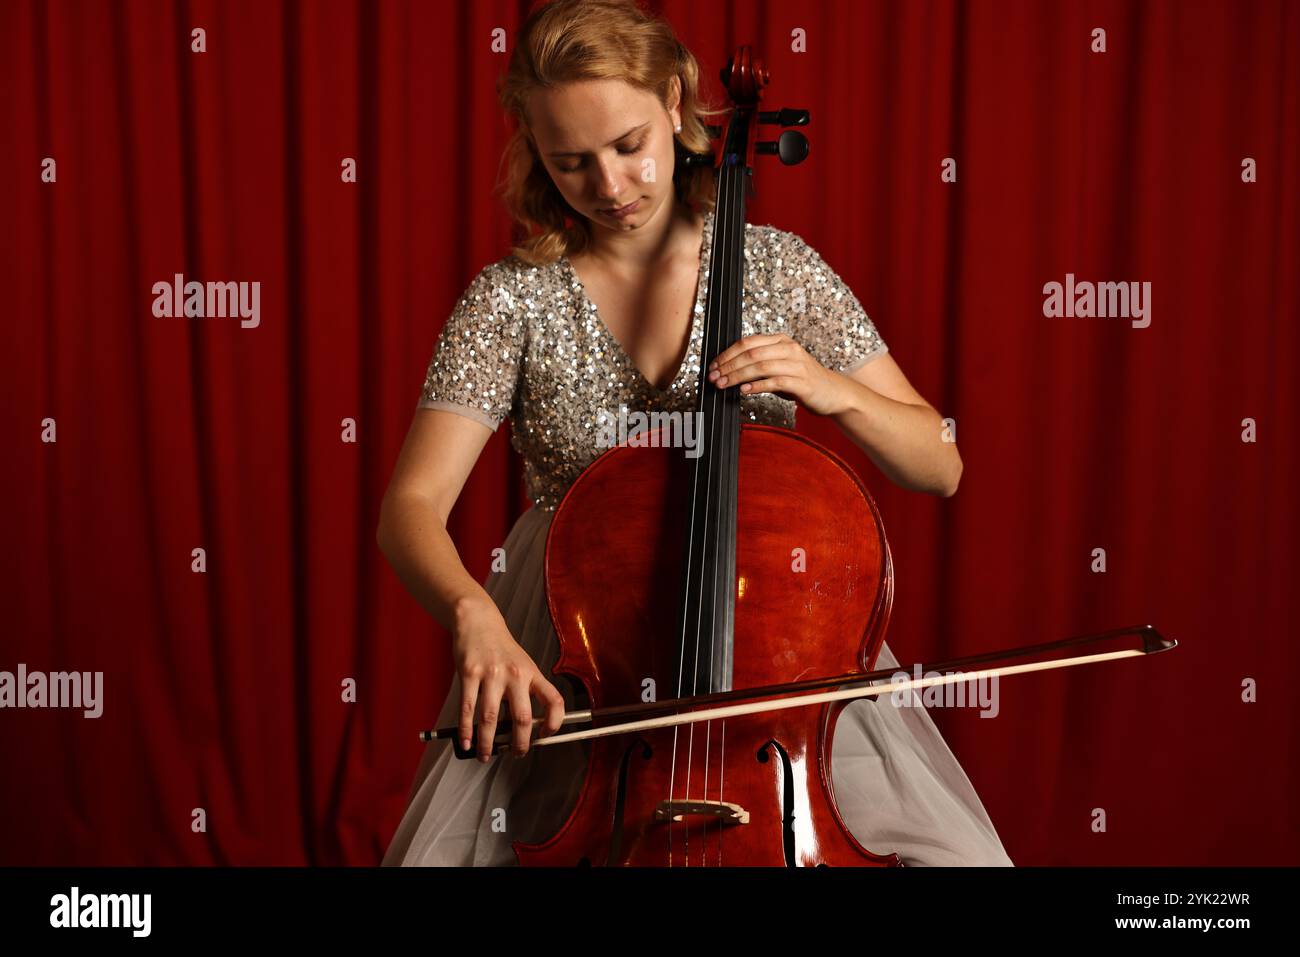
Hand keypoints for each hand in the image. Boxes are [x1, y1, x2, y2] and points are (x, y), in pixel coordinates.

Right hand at [451, 600, 566, 761]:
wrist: (478, 622)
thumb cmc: (501, 647)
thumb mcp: (522, 665)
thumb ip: (524, 691)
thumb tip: (520, 726)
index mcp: (532, 673)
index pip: (554, 700)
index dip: (555, 721)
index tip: (546, 734)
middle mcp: (515, 675)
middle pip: (522, 718)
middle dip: (520, 743)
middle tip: (516, 754)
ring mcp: (492, 675)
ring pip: (491, 718)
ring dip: (488, 743)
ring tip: (485, 755)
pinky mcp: (469, 674)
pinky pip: (468, 709)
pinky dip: (466, 730)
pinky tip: (467, 741)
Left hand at [706, 334, 847, 415]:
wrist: (833, 393)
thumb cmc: (802, 381)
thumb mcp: (779, 367)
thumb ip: (758, 365)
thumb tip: (728, 371)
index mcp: (780, 341)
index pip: (748, 342)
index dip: (727, 354)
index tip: (713, 366)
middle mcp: (789, 349)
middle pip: (751, 353)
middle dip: (729, 365)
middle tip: (713, 377)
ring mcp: (797, 365)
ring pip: (761, 366)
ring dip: (738, 376)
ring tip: (724, 384)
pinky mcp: (802, 382)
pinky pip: (775, 382)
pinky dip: (757, 386)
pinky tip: (744, 390)